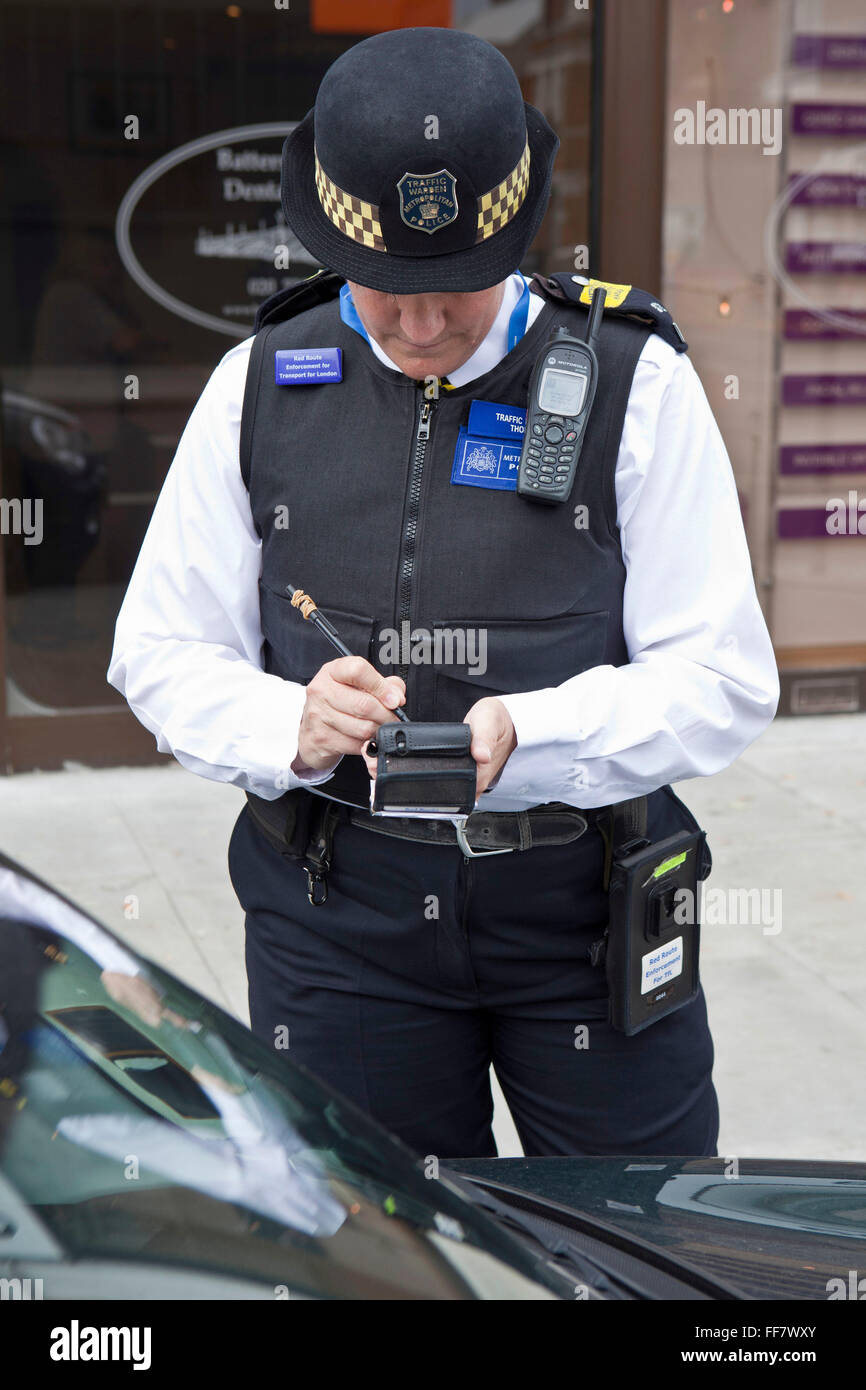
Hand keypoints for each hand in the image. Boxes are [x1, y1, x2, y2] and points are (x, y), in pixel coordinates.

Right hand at [292, 657, 405, 773]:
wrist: (311, 727)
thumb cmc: (339, 702)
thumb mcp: (358, 685)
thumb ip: (384, 684)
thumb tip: (397, 697)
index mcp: (333, 671)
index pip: (358, 671)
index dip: (381, 686)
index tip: (394, 699)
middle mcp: (322, 690)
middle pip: (364, 704)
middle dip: (386, 715)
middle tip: (393, 718)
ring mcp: (318, 715)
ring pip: (363, 728)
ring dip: (378, 731)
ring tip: (379, 728)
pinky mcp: (321, 738)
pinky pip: (356, 745)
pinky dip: (367, 744)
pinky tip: (365, 739)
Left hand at [362, 695, 516, 801]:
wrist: (508, 723)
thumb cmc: (499, 724)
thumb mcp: (491, 723)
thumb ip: (485, 738)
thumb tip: (481, 754)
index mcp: (475, 777)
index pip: (441, 792)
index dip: (412, 787)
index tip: (389, 774)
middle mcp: (466, 784)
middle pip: (428, 792)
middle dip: (398, 782)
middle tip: (376, 765)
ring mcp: (459, 780)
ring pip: (426, 786)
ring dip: (400, 777)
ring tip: (378, 763)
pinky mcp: (454, 772)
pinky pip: (430, 778)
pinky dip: (410, 771)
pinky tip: (394, 763)